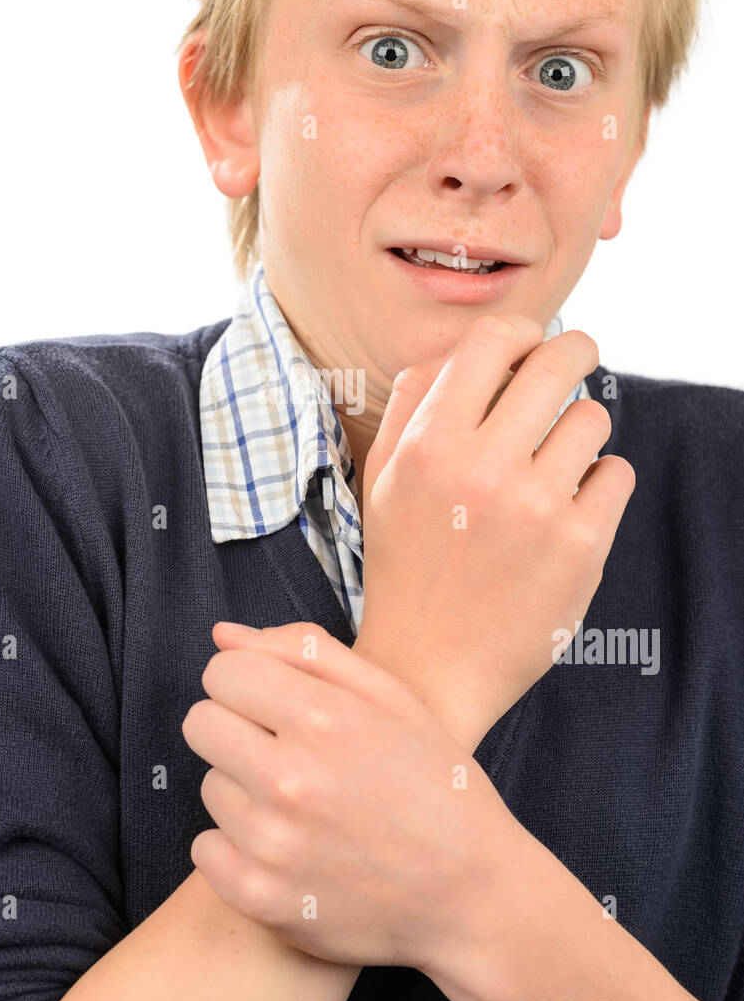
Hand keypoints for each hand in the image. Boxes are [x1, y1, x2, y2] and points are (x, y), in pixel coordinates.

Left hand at [181, 620, 516, 977]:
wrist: (472, 894)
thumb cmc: (436, 785)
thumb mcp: (392, 697)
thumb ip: (304, 651)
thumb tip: (222, 636)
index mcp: (325, 719)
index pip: (221, 674)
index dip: (248, 684)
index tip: (274, 705)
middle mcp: (291, 780)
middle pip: (200, 725)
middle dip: (236, 729)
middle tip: (285, 753)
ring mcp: (272, 845)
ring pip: (209, 788)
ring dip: (245, 791)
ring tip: (304, 807)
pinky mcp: (260, 899)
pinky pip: (206, 850)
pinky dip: (237, 850)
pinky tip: (289, 849)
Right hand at [354, 313, 635, 751]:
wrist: (428, 667)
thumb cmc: (405, 564)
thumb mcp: (384, 478)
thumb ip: (413, 404)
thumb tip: (464, 349)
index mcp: (428, 445)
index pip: (492, 340)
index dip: (521, 333)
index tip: (532, 345)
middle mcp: (481, 469)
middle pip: (556, 362)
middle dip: (574, 352)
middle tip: (577, 360)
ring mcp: (535, 508)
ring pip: (593, 418)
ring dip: (581, 431)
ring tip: (558, 462)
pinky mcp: (580, 546)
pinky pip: (616, 473)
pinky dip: (600, 484)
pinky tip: (571, 507)